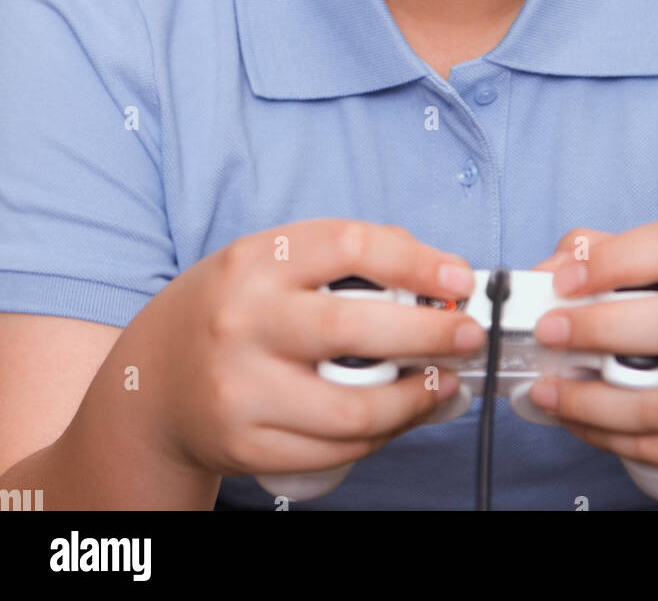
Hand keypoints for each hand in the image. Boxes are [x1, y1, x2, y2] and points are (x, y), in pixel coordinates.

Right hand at [133, 218, 484, 480]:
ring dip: (416, 398)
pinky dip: (382, 435)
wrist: (150, 383)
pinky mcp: (247, 445)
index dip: (416, 260)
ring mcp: (241, 389)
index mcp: (254, 262)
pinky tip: (403, 414)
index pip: (348, 246)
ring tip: (444, 382)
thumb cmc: (231, 310)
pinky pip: (335, 451)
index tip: (458, 277)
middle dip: (429, 333)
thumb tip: (433, 273)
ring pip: (353, 409)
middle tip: (468, 334)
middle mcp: (243, 322)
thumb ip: (342, 259)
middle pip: (354, 329)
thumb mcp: (268, 262)